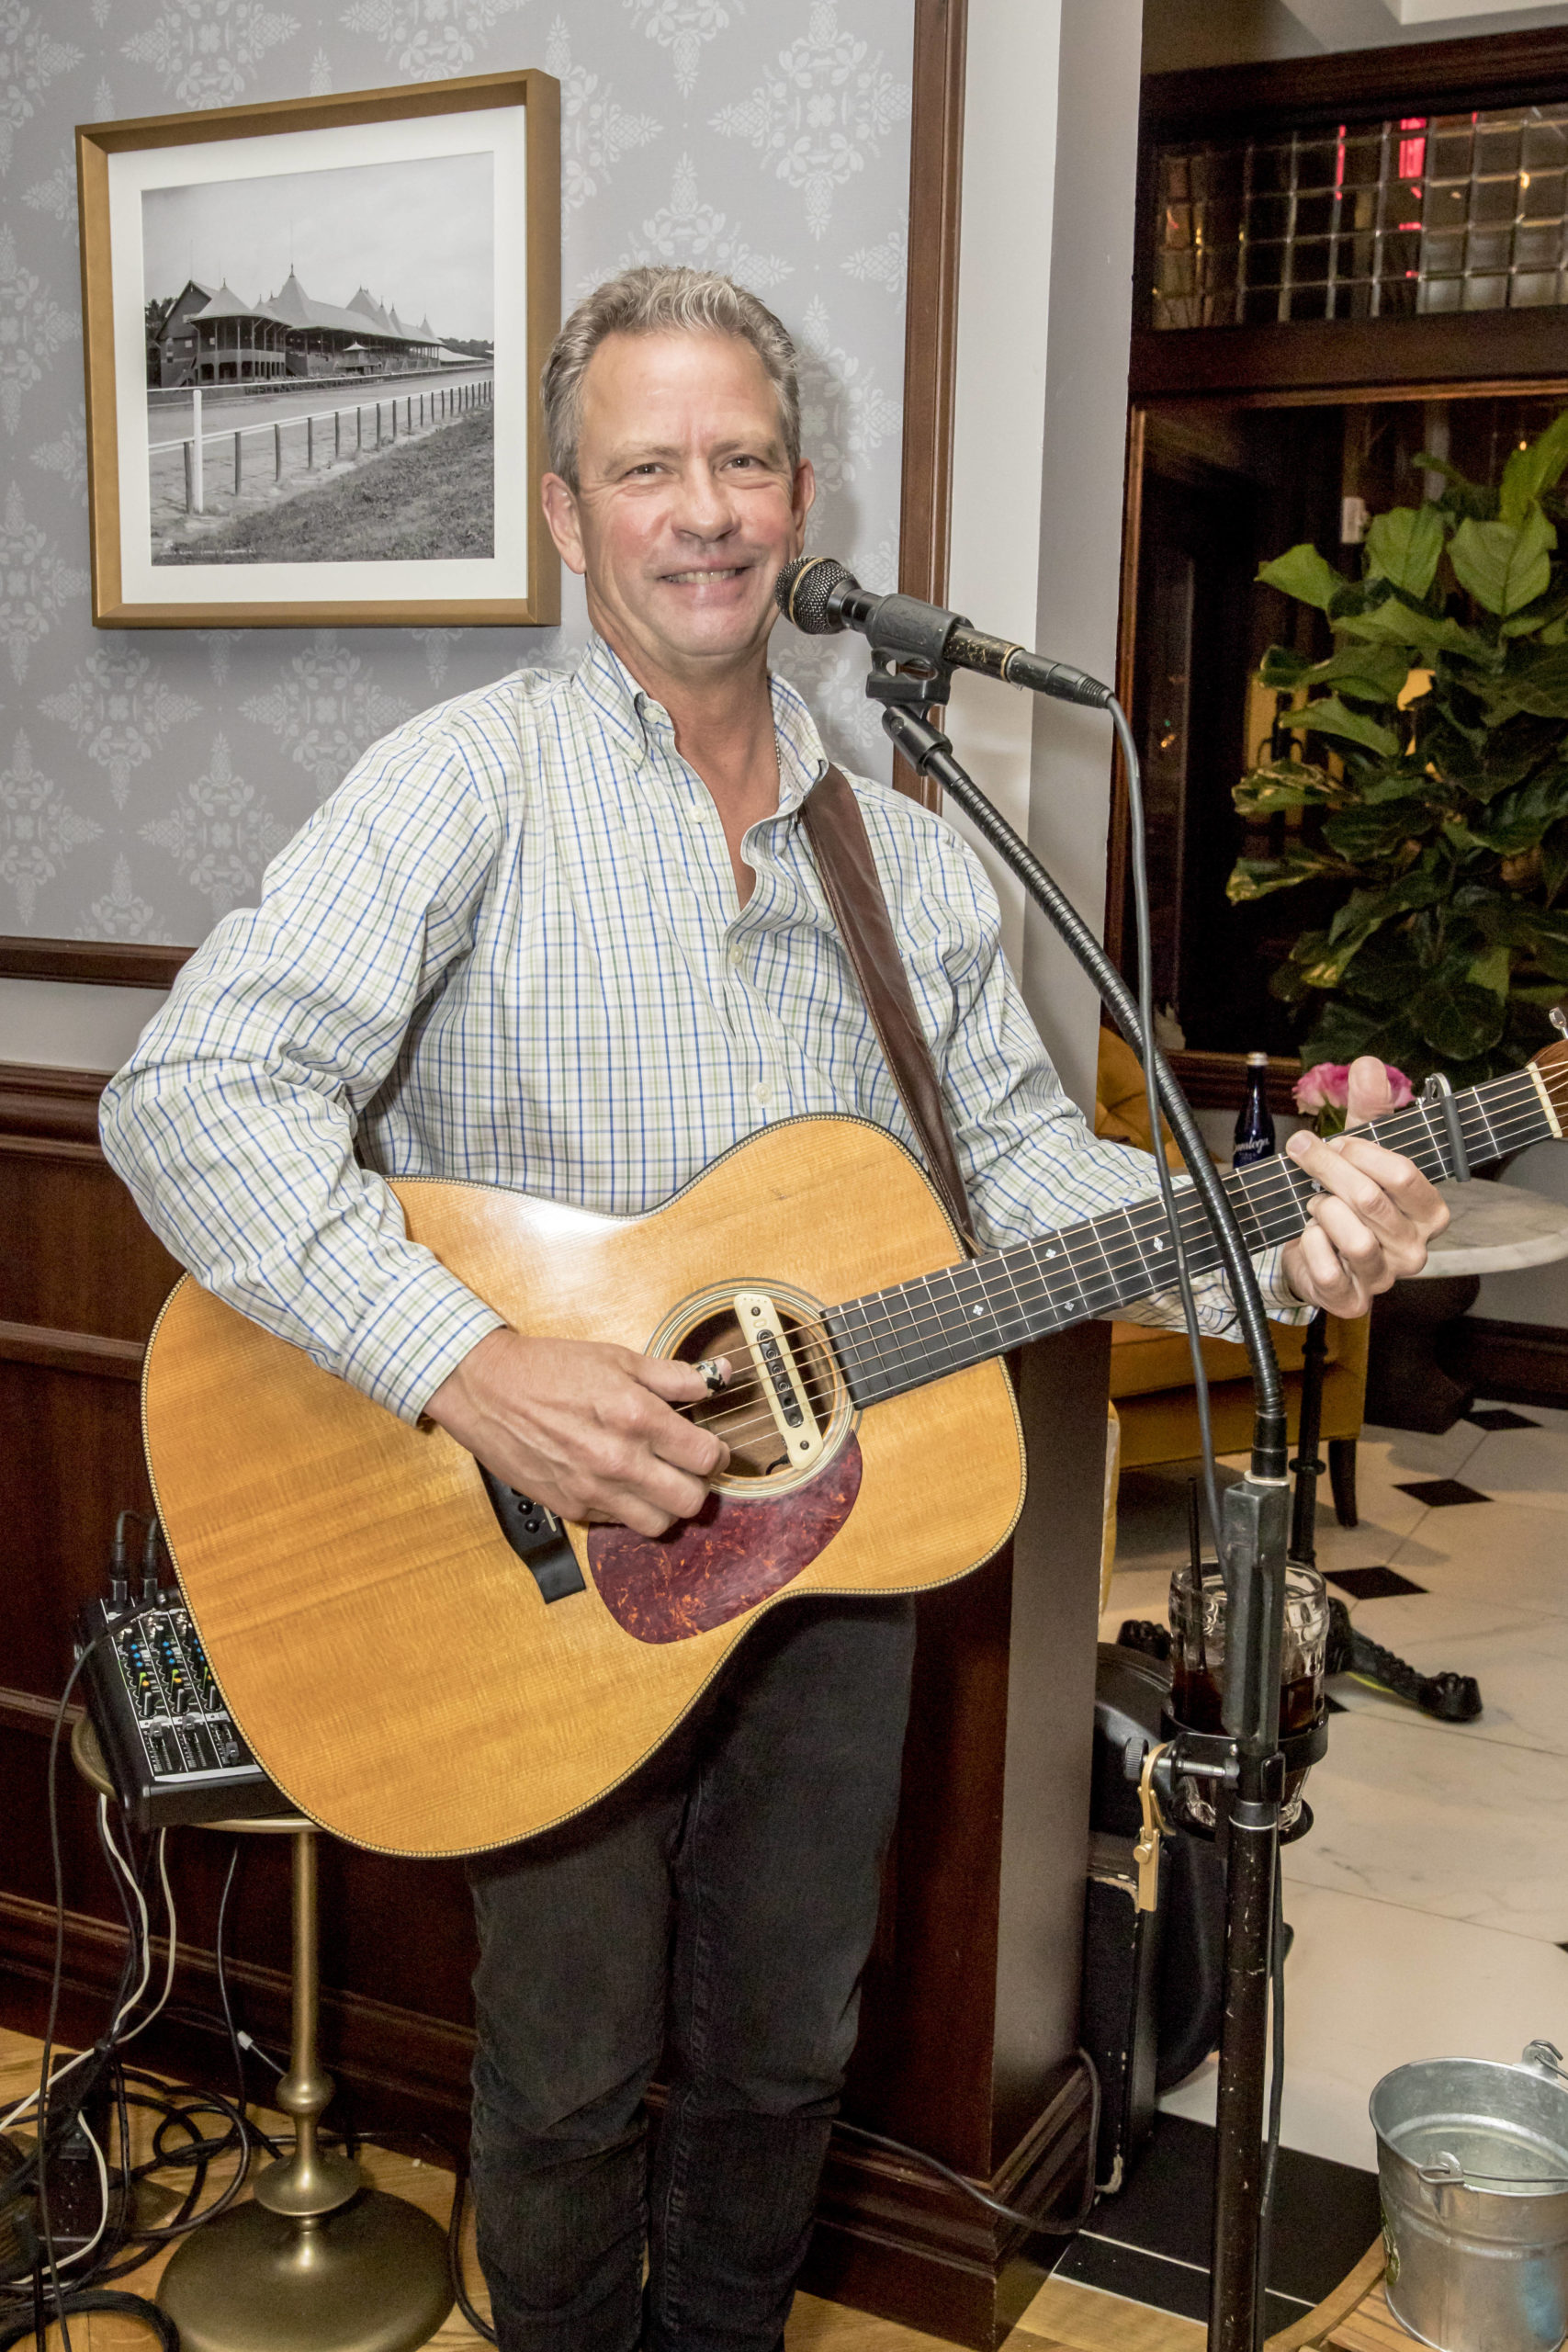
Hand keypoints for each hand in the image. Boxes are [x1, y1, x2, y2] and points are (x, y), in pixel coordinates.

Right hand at [424, 1328, 729, 1537]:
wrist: (486, 1389)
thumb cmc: (549, 1369)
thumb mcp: (618, 1359)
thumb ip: (675, 1375)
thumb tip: (719, 1377)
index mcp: (636, 1417)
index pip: (706, 1457)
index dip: (717, 1452)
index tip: (710, 1446)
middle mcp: (617, 1460)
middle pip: (690, 1501)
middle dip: (698, 1484)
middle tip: (688, 1467)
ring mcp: (592, 1489)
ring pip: (658, 1524)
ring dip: (666, 1505)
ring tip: (658, 1480)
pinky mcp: (570, 1507)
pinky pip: (617, 1524)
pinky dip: (628, 1509)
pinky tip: (621, 1483)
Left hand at [1279, 1054, 1448, 1316]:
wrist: (1312, 1249)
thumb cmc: (1344, 1195)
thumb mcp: (1358, 1148)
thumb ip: (1368, 1108)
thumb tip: (1369, 1065)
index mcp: (1429, 1212)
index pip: (1403, 1173)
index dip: (1360, 1151)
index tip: (1335, 1141)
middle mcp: (1415, 1250)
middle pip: (1369, 1199)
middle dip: (1327, 1169)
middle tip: (1304, 1155)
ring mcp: (1385, 1278)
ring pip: (1351, 1236)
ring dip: (1320, 1210)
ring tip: (1313, 1204)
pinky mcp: (1352, 1301)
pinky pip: (1328, 1270)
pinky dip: (1308, 1245)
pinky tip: (1306, 1235)